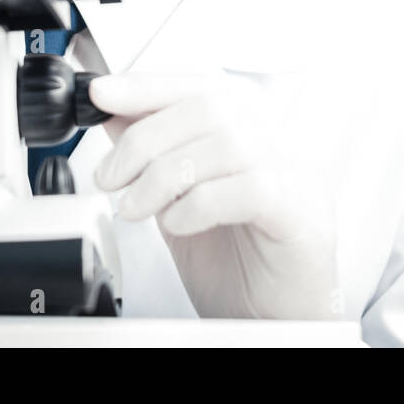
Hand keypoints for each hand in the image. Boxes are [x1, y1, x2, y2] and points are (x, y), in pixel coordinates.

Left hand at [88, 72, 340, 319]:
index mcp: (249, 127)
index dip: (147, 85)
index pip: (198, 84)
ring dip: (164, 174)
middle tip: (110, 176)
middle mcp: (277, 141)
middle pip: (210, 106)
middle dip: (144, 138)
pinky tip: (177, 223)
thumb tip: (112, 114)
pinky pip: (251, 189)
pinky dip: (200, 203)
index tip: (102, 94)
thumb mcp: (178, 198)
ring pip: (229, 142)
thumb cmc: (238, 261)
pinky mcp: (302, 212)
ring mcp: (296, 173)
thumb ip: (154, 155)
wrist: (273, 319)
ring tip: (135, 207)